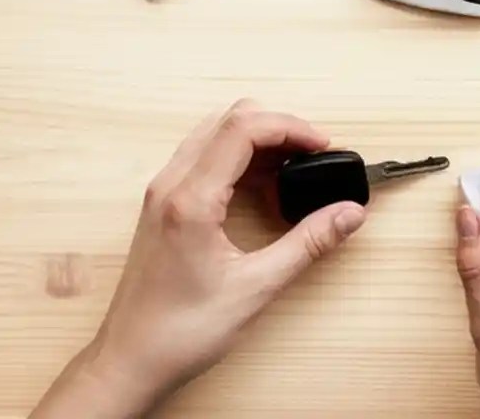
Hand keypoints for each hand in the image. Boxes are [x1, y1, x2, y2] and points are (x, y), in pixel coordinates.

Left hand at [32, 100, 366, 417]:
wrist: (130, 360)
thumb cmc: (180, 331)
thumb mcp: (256, 287)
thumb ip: (308, 243)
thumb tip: (349, 214)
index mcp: (190, 199)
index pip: (242, 129)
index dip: (290, 127)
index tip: (322, 144)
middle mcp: (170, 185)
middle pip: (229, 120)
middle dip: (278, 127)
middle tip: (313, 153)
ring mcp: (162, 193)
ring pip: (215, 134)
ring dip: (258, 140)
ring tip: (294, 170)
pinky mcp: (164, 205)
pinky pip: (204, 158)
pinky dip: (240, 158)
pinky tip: (265, 189)